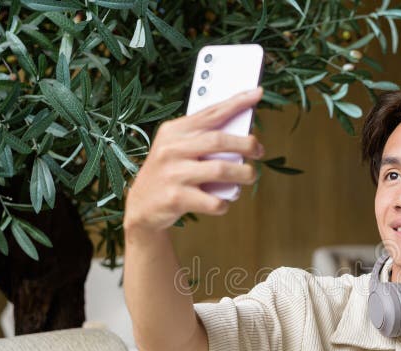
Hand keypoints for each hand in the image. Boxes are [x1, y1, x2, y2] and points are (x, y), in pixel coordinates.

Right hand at [124, 87, 264, 232]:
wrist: (141, 207)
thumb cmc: (168, 174)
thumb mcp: (176, 149)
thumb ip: (202, 139)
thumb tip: (241, 133)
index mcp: (173, 131)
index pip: (210, 113)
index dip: (236, 102)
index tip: (257, 93)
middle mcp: (172, 149)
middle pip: (219, 140)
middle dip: (247, 144)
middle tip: (259, 151)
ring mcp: (174, 174)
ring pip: (221, 170)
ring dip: (243, 174)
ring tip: (249, 175)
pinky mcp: (176, 198)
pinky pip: (214, 201)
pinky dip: (225, 202)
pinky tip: (223, 201)